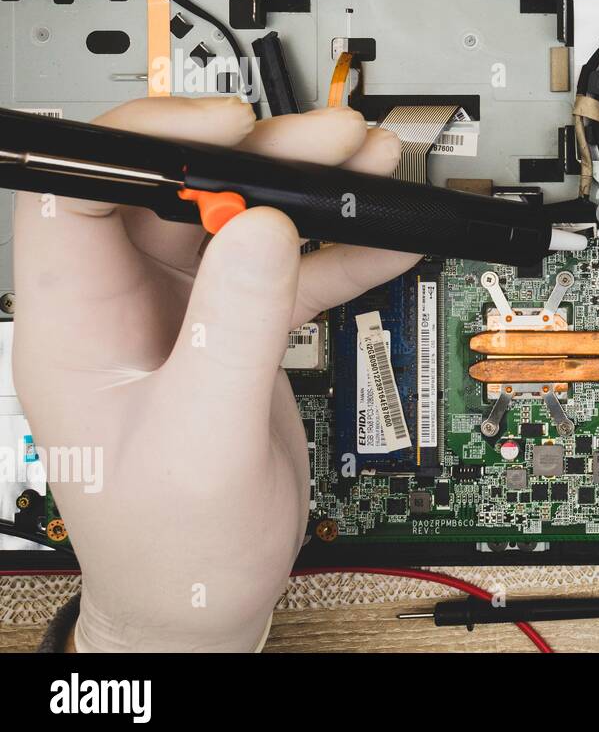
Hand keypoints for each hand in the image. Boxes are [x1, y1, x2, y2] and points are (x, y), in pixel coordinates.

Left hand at [13, 97, 419, 650]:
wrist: (209, 598)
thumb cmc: (172, 546)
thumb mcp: (201, 442)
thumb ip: (232, 331)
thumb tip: (262, 229)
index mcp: (78, 325)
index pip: (80, 196)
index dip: (146, 146)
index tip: (224, 132)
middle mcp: (128, 306)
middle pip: (179, 193)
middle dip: (257, 156)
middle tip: (328, 142)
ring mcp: (189, 316)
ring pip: (242, 222)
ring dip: (309, 191)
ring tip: (368, 165)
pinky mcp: (240, 333)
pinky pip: (293, 273)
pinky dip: (343, 252)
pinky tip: (387, 234)